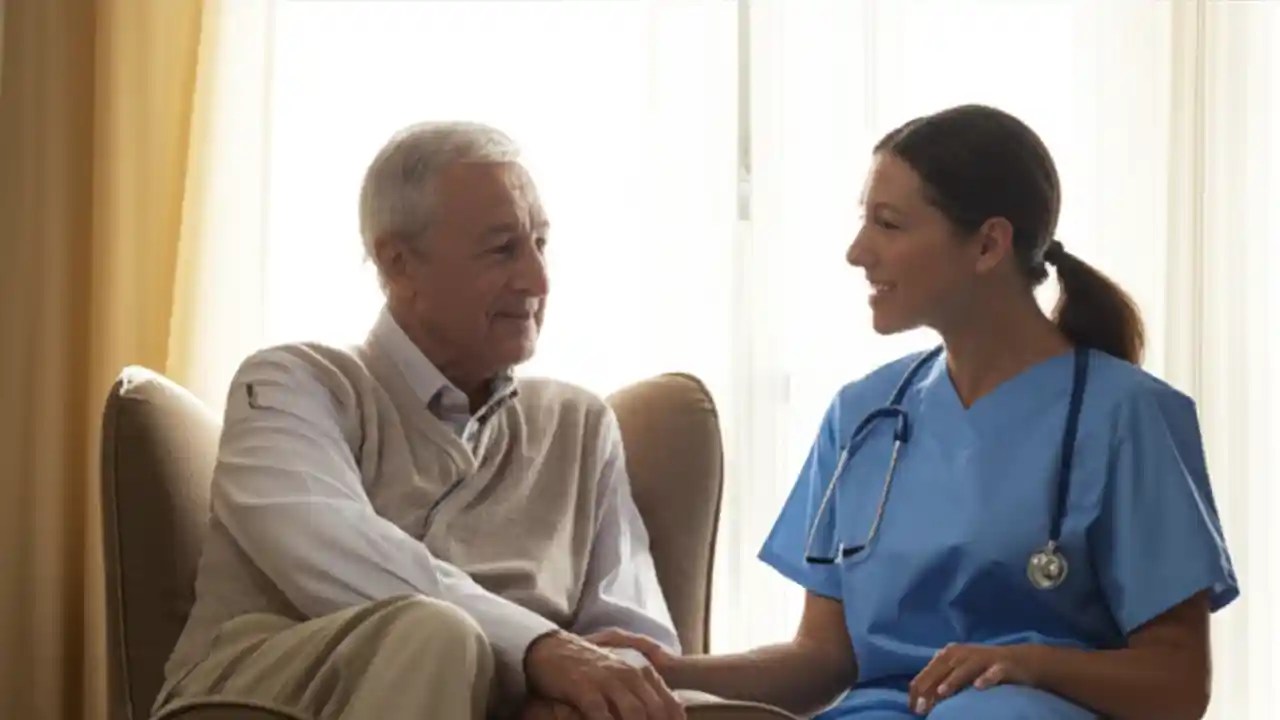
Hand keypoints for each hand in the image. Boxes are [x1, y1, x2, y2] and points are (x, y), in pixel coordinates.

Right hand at [525, 630, 685, 719]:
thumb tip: (669, 712)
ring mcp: (608, 681)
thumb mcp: (621, 675)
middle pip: (655, 712)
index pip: (671, 705)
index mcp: (642, 672)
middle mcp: (629, 675)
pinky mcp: (585, 688)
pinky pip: (602, 715)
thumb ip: (642, 692)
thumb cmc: (589, 667)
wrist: (550, 649)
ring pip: (634, 714)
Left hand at [908, 643, 1042, 714]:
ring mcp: (984, 658)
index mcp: (949, 654)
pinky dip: (986, 678)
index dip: (918, 690)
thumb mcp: (959, 674)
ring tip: (942, 693)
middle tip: (921, 708)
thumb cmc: (983, 670)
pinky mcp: (1003, 665)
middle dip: (929, 687)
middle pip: (942, 669)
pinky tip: (978, 686)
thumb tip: (919, 703)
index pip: (928, 672)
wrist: (1022, 661)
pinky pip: (994, 672)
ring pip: (965, 669)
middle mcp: (963, 653)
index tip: (913, 709)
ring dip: (953, 680)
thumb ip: (940, 683)